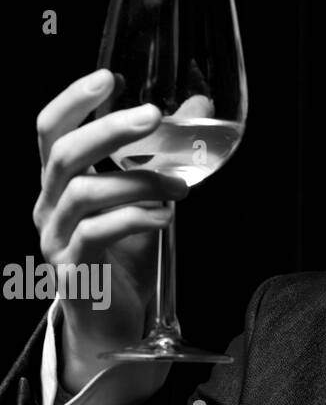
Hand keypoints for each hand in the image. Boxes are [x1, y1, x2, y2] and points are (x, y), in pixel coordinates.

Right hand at [33, 70, 190, 392]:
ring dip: (138, 180)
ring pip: (84, 193)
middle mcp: (49, 207)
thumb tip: (198, 107)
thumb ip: (163, 156)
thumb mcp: (147, 201)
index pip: (51, 129)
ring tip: (179, 186)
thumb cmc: (125, 260)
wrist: (115, 325)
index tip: (109, 78)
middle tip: (153, 116)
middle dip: (109, 129)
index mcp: (59, 184)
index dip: (74, 100)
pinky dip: (134, 218)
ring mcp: (56, 240)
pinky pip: (96, 234)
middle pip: (64, 154)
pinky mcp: (72, 272)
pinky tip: (164, 216)